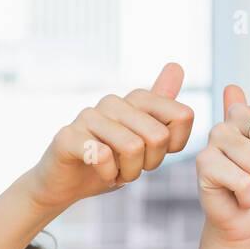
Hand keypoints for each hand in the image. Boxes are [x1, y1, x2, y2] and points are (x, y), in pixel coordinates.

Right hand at [25, 63, 194, 213]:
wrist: (66, 183)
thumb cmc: (111, 160)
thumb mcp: (145, 137)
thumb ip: (163, 106)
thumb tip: (176, 65)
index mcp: (137, 99)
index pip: (183, 116)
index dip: (176, 144)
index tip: (156, 152)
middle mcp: (113, 101)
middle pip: (159, 135)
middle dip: (151, 162)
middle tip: (132, 167)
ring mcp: (88, 116)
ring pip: (133, 147)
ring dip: (129, 171)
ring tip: (116, 171)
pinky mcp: (68, 136)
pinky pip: (103, 156)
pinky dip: (108, 174)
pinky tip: (100, 173)